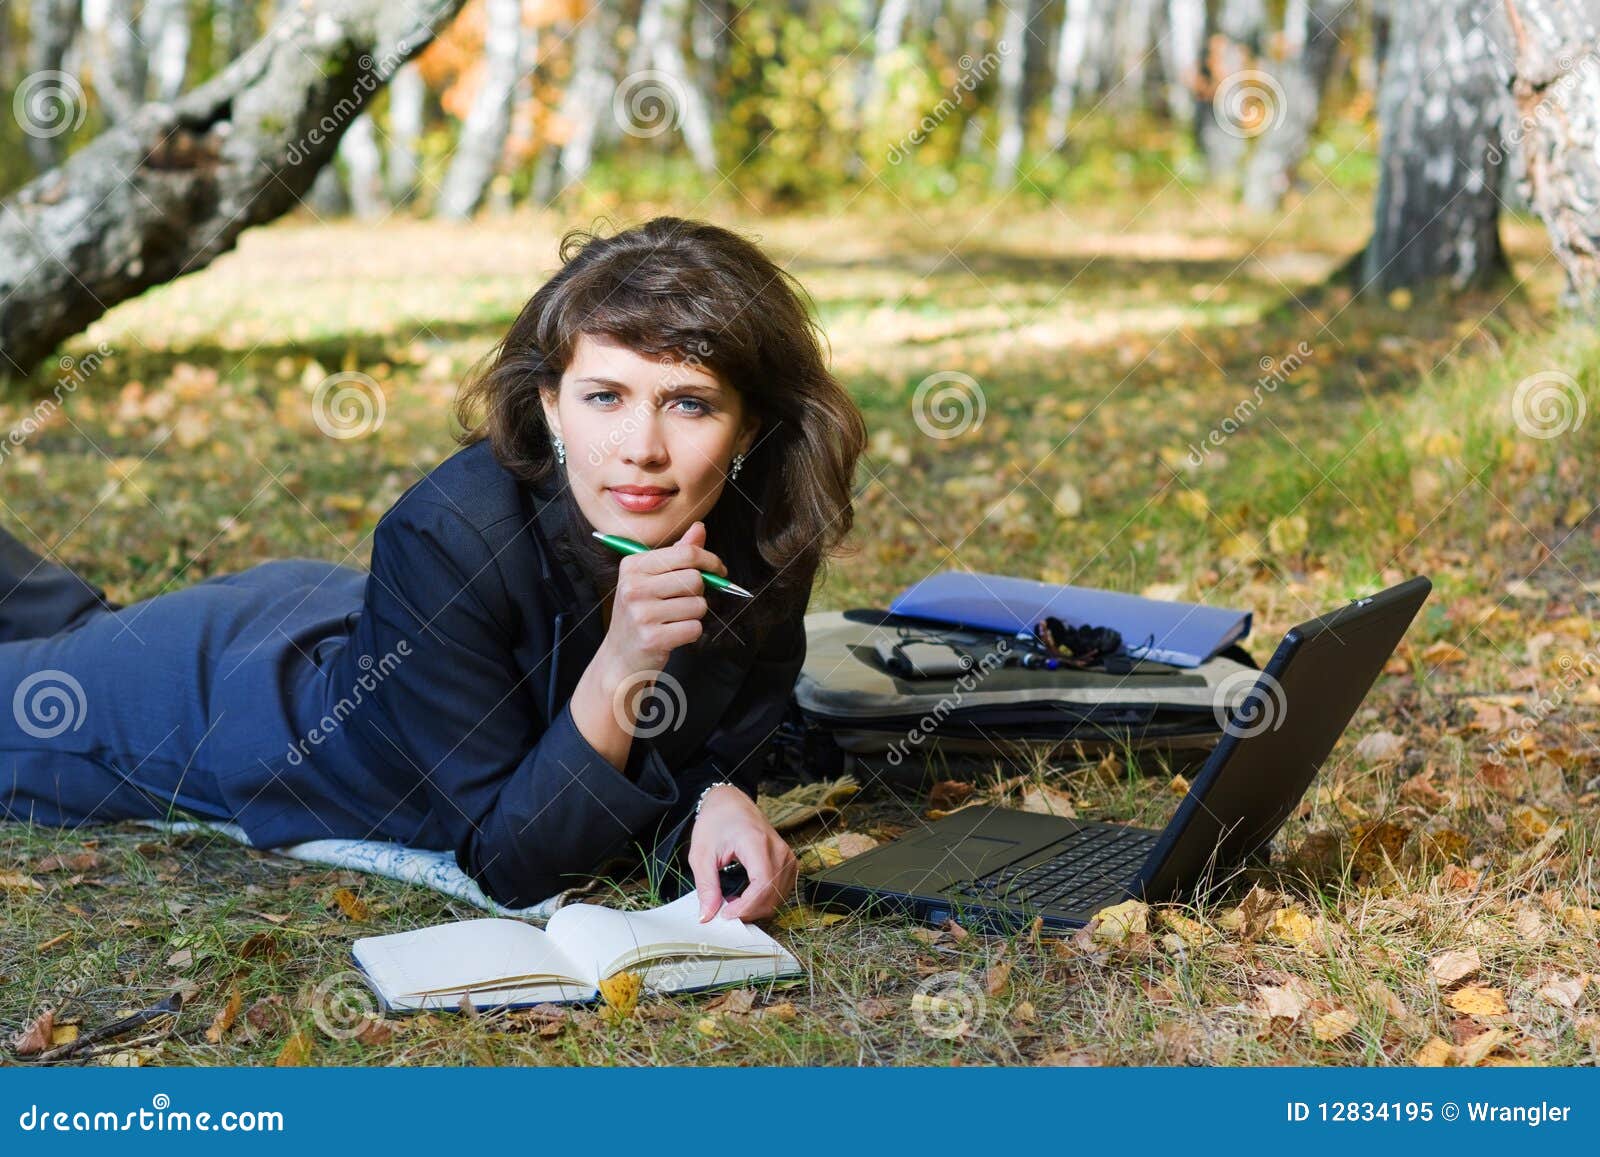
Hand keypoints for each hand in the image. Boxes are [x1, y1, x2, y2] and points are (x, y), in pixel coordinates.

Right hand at [596, 520, 727, 678]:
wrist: (620, 656)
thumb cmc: (640, 613)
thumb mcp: (651, 579)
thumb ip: (677, 553)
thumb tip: (699, 529)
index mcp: (633, 566)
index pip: (686, 553)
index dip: (710, 560)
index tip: (719, 569)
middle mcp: (634, 587)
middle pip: (695, 579)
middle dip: (699, 591)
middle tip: (684, 601)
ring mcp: (641, 614)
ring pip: (698, 605)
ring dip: (694, 614)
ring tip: (674, 619)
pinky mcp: (652, 638)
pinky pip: (694, 628)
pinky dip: (690, 632)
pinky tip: (673, 634)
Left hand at [688, 783, 797, 922]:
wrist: (730, 802)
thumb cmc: (715, 822)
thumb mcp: (701, 854)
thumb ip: (706, 886)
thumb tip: (708, 916)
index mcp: (757, 843)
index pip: (762, 885)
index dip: (745, 907)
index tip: (724, 914)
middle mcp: (778, 849)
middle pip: (773, 895)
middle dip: (749, 911)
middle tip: (724, 910)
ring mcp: (787, 855)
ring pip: (779, 897)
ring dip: (757, 908)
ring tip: (733, 901)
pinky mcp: (789, 861)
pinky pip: (782, 890)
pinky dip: (765, 900)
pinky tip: (746, 896)